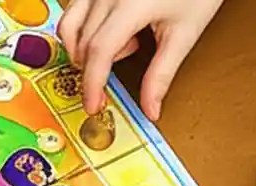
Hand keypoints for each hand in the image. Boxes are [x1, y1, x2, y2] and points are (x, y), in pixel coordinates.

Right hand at [57, 0, 224, 119]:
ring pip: (71, 27)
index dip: (93, 84)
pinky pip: (73, 11)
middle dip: (97, 68)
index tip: (94, 104)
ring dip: (85, 49)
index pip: (99, 51)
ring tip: (121, 46)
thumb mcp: (184, 33)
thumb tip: (150, 106)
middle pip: (85, 44)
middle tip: (117, 75)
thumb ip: (162, 74)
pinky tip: (106, 32)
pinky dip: (81, 30)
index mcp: (131, 3)